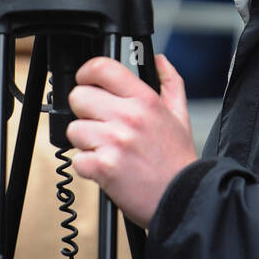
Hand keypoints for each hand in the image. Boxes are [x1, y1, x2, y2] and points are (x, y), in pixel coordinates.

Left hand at [66, 53, 197, 226]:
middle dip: (85, 112)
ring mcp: (114, 141)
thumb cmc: (178, 160)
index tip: (86, 82)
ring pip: (74, 130)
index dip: (86, 73)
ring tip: (108, 150)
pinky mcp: (103, 167)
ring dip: (86, 142)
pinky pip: (77, 160)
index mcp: (145, 99)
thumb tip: (159, 60)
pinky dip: (88, 167)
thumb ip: (170, 82)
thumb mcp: (180, 115)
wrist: (183, 197)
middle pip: (79, 97)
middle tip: (101, 125)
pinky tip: (107, 168)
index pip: (101, 68)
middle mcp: (128, 116)